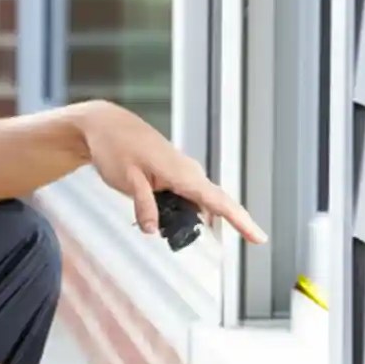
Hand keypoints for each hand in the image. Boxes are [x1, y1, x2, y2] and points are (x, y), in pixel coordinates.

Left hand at [71, 100, 266, 244]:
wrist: (104, 125)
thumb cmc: (116, 146)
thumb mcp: (126, 178)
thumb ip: (143, 205)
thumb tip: (152, 230)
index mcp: (182, 172)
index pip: (219, 201)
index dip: (241, 221)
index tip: (259, 238)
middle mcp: (188, 172)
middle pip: (210, 207)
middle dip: (199, 227)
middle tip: (176, 236)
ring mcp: (181, 173)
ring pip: (194, 204)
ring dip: (181, 219)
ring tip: (150, 214)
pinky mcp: (172, 175)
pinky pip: (182, 198)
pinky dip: (173, 210)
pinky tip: (151, 210)